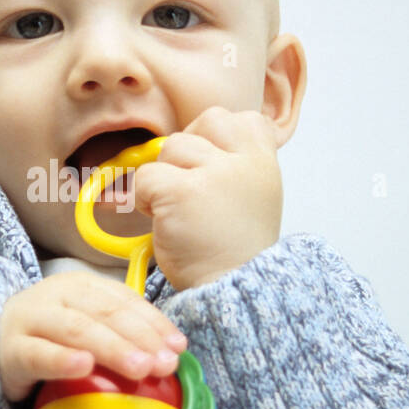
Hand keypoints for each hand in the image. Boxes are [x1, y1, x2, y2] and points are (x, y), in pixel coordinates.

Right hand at [0, 271, 188, 401]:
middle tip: (165, 363)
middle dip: (140, 337)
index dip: (154, 322)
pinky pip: (37, 354)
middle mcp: (56, 295)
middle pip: (105, 312)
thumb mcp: (86, 326)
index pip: (124, 300)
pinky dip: (62, 360)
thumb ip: (120, 332)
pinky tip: (84, 368)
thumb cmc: (50, 339)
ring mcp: (31, 319)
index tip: (179, 348)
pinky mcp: (11, 349)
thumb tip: (172, 353)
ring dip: (111, 348)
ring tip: (139, 368)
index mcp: (80, 286)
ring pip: (76, 329)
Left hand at [129, 106, 282, 291]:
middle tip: (189, 186)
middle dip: (189, 149)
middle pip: (206, 121)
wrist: (231, 291)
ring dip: (165, 176)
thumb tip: (182, 144)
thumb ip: (230, 164)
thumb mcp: (252, 196)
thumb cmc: (233, 249)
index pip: (240, 118)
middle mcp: (245, 161)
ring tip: (177, 210)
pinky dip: (143, 198)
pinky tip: (162, 221)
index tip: (210, 169)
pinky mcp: (183, 191)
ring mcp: (215, 173)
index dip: (215, 137)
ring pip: (172, 147)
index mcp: (265, 161)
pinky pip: (147, 176)